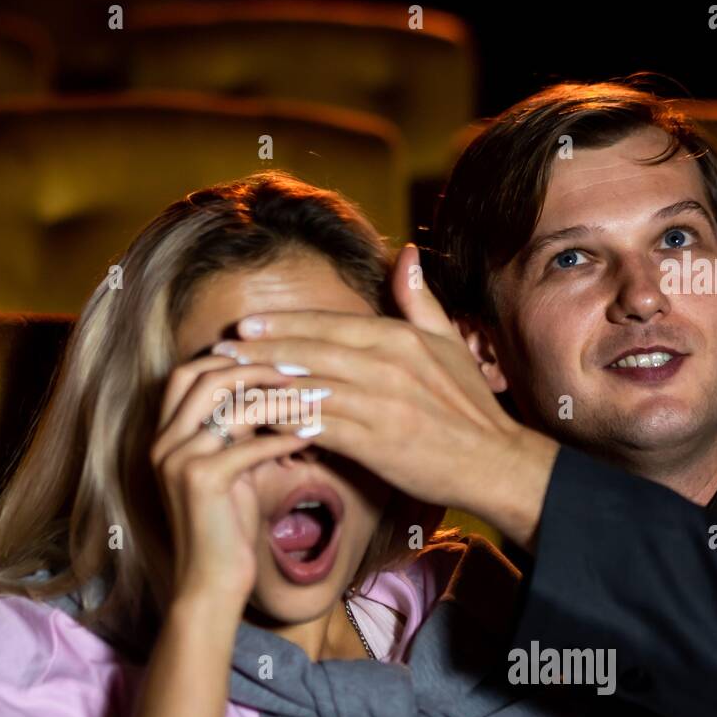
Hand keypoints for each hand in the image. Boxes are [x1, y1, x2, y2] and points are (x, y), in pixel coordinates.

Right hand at [150, 356, 310, 616]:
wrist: (209, 583)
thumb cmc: (225, 529)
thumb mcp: (230, 471)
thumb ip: (238, 433)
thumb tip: (272, 396)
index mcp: (164, 437)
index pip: (187, 373)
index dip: (228, 360)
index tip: (271, 361)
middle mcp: (163, 443)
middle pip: (205, 377)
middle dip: (254, 369)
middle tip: (295, 374)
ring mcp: (177, 460)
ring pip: (231, 406)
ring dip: (277, 399)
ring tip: (310, 400)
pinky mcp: (200, 480)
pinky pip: (250, 445)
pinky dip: (285, 436)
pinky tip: (312, 435)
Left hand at [212, 245, 559, 551]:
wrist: (495, 463)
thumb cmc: (470, 406)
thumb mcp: (451, 342)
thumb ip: (420, 300)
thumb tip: (406, 253)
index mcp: (400, 339)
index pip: (329, 325)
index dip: (282, 325)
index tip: (245, 324)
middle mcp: (388, 365)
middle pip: (310, 352)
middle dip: (261, 350)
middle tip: (221, 350)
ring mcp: (381, 404)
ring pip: (309, 387)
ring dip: (265, 385)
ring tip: (229, 384)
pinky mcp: (376, 443)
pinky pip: (320, 428)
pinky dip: (288, 423)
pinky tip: (260, 423)